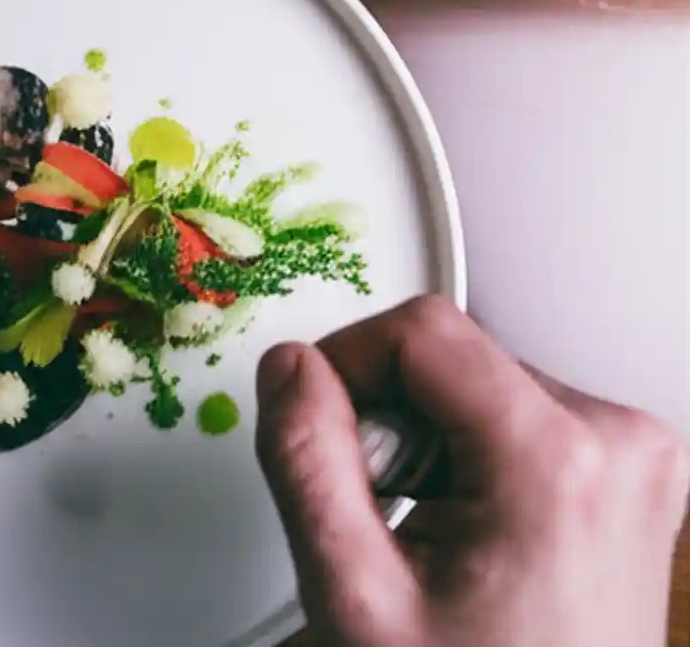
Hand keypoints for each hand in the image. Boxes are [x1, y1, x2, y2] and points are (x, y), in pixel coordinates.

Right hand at [255, 296, 688, 646]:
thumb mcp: (354, 593)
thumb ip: (307, 462)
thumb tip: (289, 369)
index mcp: (557, 461)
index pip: (422, 330)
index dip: (345, 364)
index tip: (319, 423)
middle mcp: (618, 440)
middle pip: (452, 354)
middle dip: (388, 418)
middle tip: (377, 510)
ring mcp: (633, 454)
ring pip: (478, 381)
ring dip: (426, 440)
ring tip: (425, 530)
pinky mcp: (627, 468)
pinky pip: (518, 413)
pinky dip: (468, 454)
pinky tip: (463, 527)